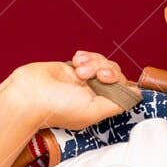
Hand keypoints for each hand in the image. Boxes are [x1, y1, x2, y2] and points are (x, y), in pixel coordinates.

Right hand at [6, 50, 142, 129]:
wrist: (29, 94)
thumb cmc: (57, 107)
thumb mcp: (93, 110)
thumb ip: (117, 103)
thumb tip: (137, 95)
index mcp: (101, 106)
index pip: (123, 89)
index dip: (118, 80)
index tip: (105, 79)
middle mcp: (94, 94)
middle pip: (115, 72)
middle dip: (103, 69)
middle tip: (88, 75)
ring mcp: (84, 81)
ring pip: (102, 62)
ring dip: (92, 62)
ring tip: (78, 70)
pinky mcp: (73, 68)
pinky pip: (90, 56)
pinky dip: (85, 56)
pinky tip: (75, 62)